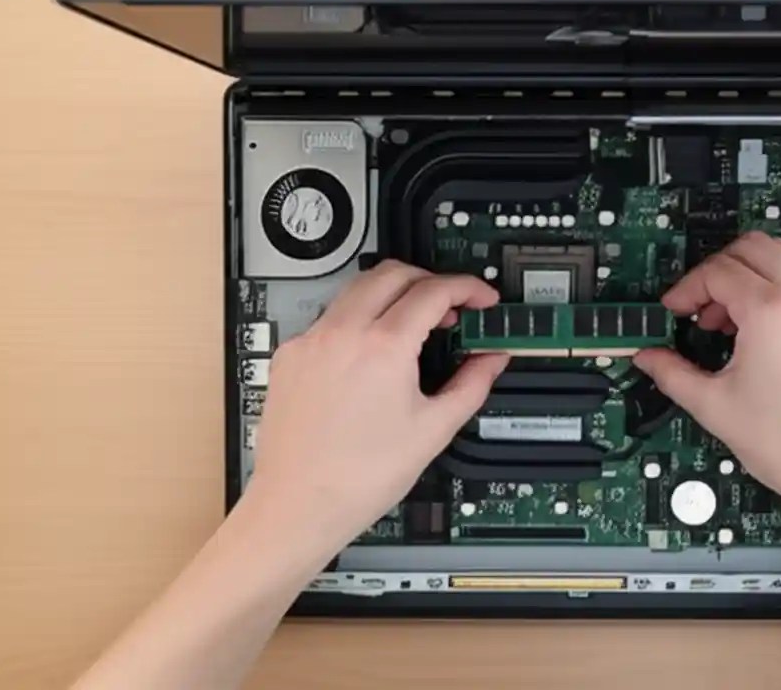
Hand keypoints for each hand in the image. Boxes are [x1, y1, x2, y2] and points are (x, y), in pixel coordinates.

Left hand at [248, 261, 508, 550]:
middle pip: (392, 273)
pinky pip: (330, 318)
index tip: (481, 299)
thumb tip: (490, 361)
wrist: (298, 506)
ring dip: (392, 294)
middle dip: (429, 281)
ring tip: (415, 328)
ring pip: (356, 289)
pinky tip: (373, 353)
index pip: (433, 291)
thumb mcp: (432, 430)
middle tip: (452, 307)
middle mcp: (341, 334)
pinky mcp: (289, 357)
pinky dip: (359, 320)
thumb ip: (470, 385)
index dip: (467, 288)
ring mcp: (310, 342)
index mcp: (382, 348)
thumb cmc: (358, 478)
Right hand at [634, 232, 780, 513]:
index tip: (676, 311)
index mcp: (773, 312)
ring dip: (750, 277)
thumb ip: (673, 373)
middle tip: (700, 305)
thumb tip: (649, 358)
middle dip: (719, 268)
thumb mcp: (715, 407)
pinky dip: (779, 293)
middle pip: (755, 246)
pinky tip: (761, 336)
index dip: (687, 288)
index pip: (719, 270)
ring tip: (729, 324)